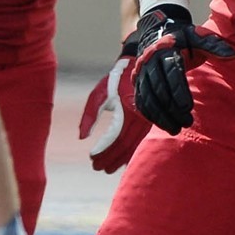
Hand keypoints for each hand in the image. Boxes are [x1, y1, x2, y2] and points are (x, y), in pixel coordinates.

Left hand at [79, 36, 150, 172]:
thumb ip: (89, 115)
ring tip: (107, 168)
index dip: (103, 150)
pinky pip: (141, 141)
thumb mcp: (99, 94)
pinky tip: (122, 160)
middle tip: (97, 168)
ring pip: (134, 145)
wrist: (141, 66)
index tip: (91, 158)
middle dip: (110, 159)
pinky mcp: (152, 121)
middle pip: (125, 145)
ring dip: (120, 159)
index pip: (114, 137)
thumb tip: (82, 137)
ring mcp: (148, 120)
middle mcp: (140, 117)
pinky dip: (131, 152)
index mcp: (126, 110)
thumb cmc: (116, 79)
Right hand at [131, 4, 234, 133]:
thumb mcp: (199, 37)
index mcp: (167, 49)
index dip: (178, 91)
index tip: (188, 108)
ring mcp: (141, 72)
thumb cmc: (185, 39)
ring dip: (160, 116)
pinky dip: (149, 114)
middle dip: (171, 108)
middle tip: (187, 123)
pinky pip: (140, 100)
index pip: (172, 72)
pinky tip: (162, 124)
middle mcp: (150, 61)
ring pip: (148, 97)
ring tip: (175, 129)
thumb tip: (233, 56)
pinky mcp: (137, 82)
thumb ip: (215, 46)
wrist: (158, 32)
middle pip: (159, 89)